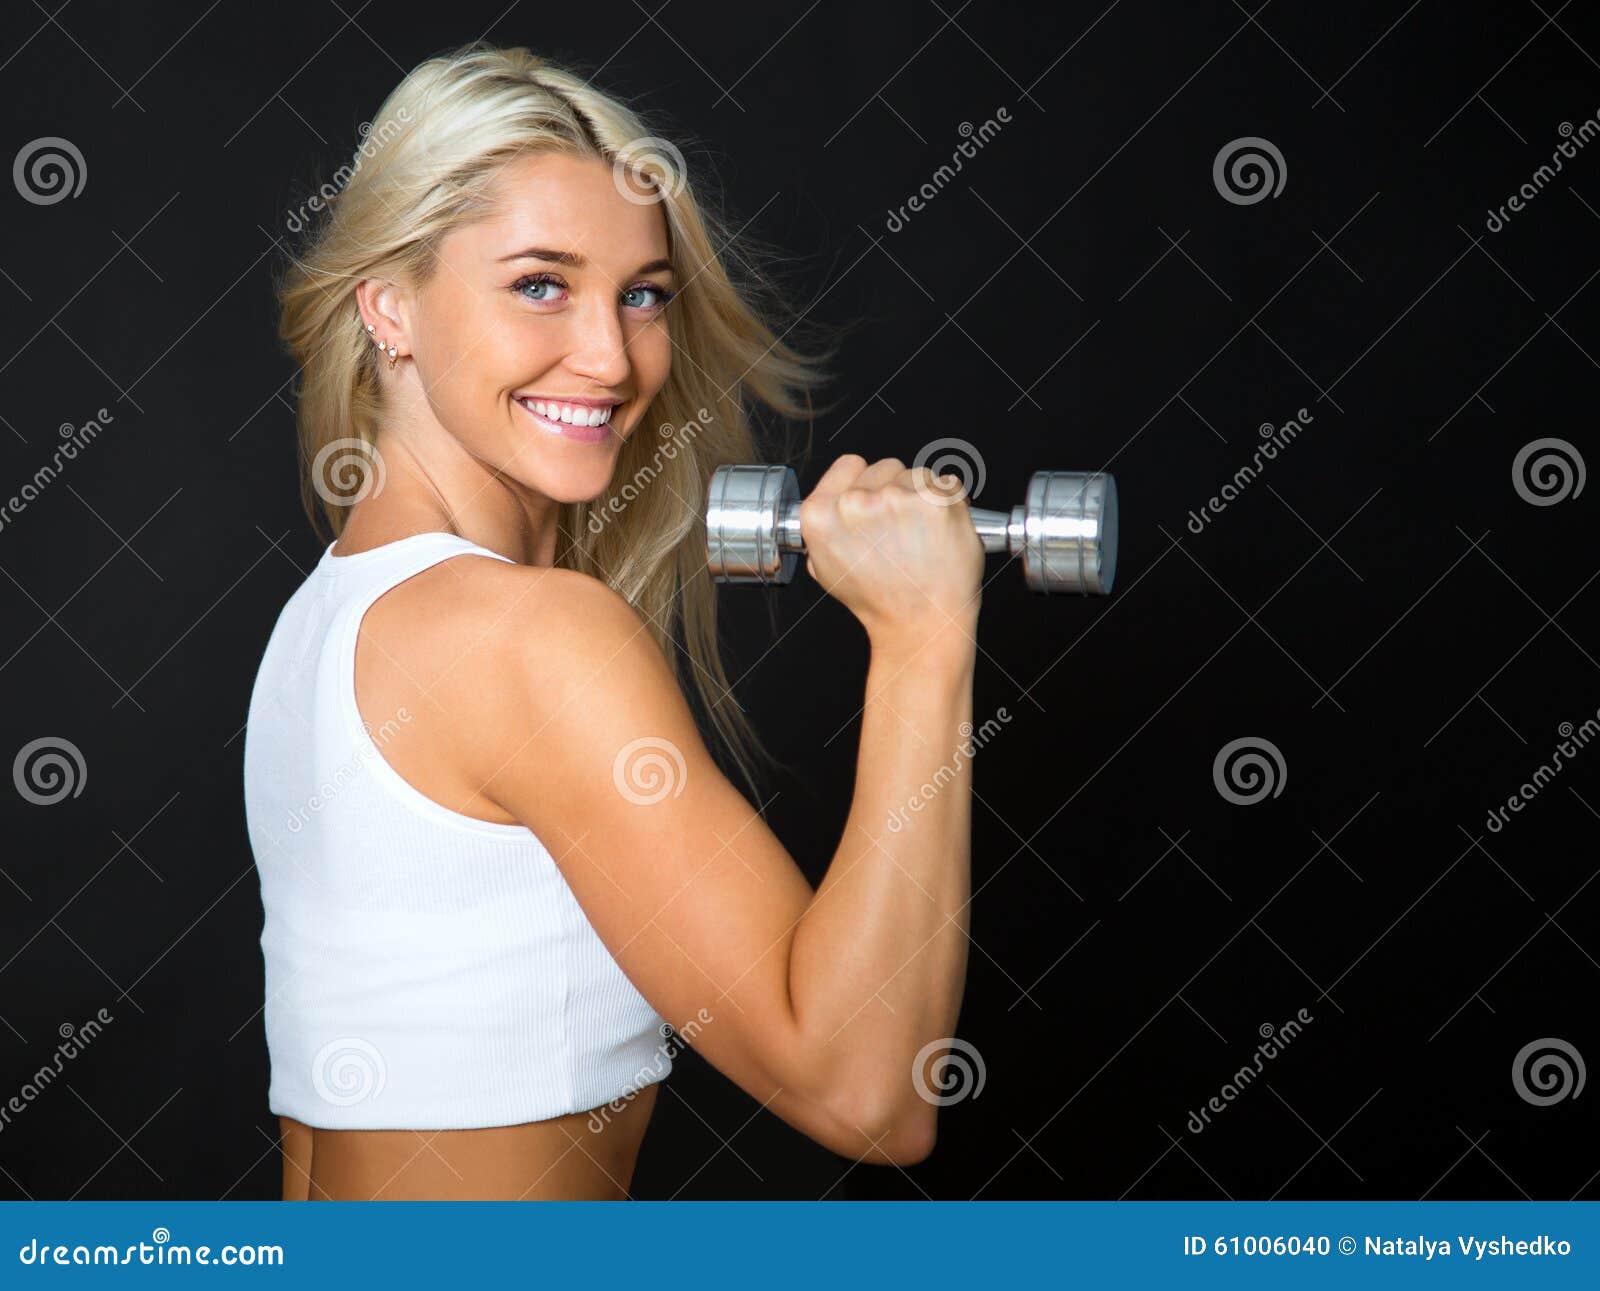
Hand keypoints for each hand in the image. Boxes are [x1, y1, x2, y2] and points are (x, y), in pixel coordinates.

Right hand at [797, 454, 983, 648]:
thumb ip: (826, 528)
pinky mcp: (935, 500)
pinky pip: (947, 484)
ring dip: (923, 498)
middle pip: (885, 467)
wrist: (919, 624)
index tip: (876, 501)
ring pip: (917, 475)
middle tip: (901, 530)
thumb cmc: (880, 602)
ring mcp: (896, 498)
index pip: (849, 464)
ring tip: (922, 537)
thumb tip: (836, 504)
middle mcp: (855, 502)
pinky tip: (940, 533)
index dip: (865, 483)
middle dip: (895, 492)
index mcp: (821, 514)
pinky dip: (951, 504)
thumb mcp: (827, 568)